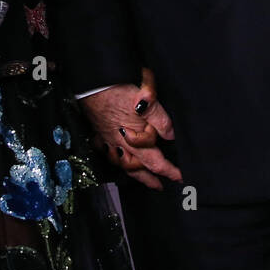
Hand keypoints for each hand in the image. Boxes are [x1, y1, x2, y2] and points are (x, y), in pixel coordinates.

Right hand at [80, 67, 181, 190]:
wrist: (90, 84)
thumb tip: (171, 135)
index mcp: (134, 139)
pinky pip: (106, 152)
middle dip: (150, 179)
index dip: (169, 171)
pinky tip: (118, 159)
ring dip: (134, 173)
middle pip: (137, 168)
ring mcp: (108, 139)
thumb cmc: (117, 89)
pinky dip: (114, 159)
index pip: (155, 161)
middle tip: (161, 186)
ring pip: (121, 163)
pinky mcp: (99, 132)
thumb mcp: (146, 99)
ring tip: (143, 177)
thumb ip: (160, 118)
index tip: (179, 177)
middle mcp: (121, 143)